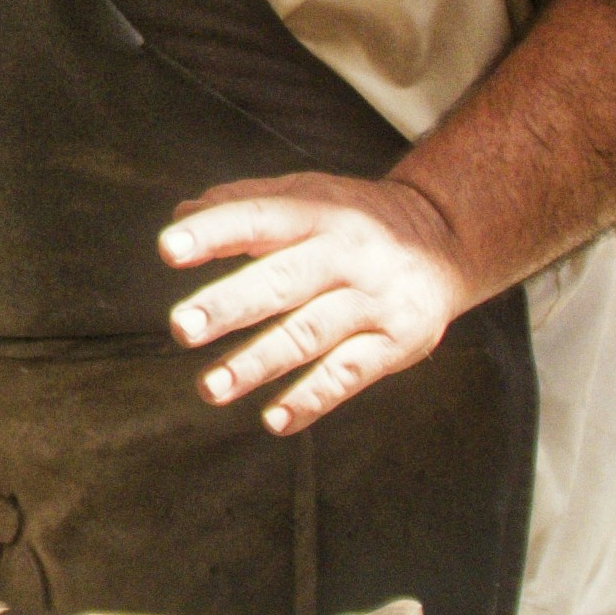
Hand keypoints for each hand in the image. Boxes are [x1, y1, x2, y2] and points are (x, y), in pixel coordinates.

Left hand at [160, 171, 477, 434]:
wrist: (446, 239)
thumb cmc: (356, 218)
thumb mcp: (311, 195)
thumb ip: (247, 204)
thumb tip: (183, 213)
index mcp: (319, 211)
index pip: (261, 218)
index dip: (215, 232)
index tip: (169, 248)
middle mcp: (346, 253)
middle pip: (283, 281)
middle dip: (229, 305)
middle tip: (181, 327)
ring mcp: (373, 299)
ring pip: (310, 334)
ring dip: (257, 363)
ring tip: (210, 387)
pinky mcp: (396, 341)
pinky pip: (349, 374)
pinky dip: (311, 399)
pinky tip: (275, 420)